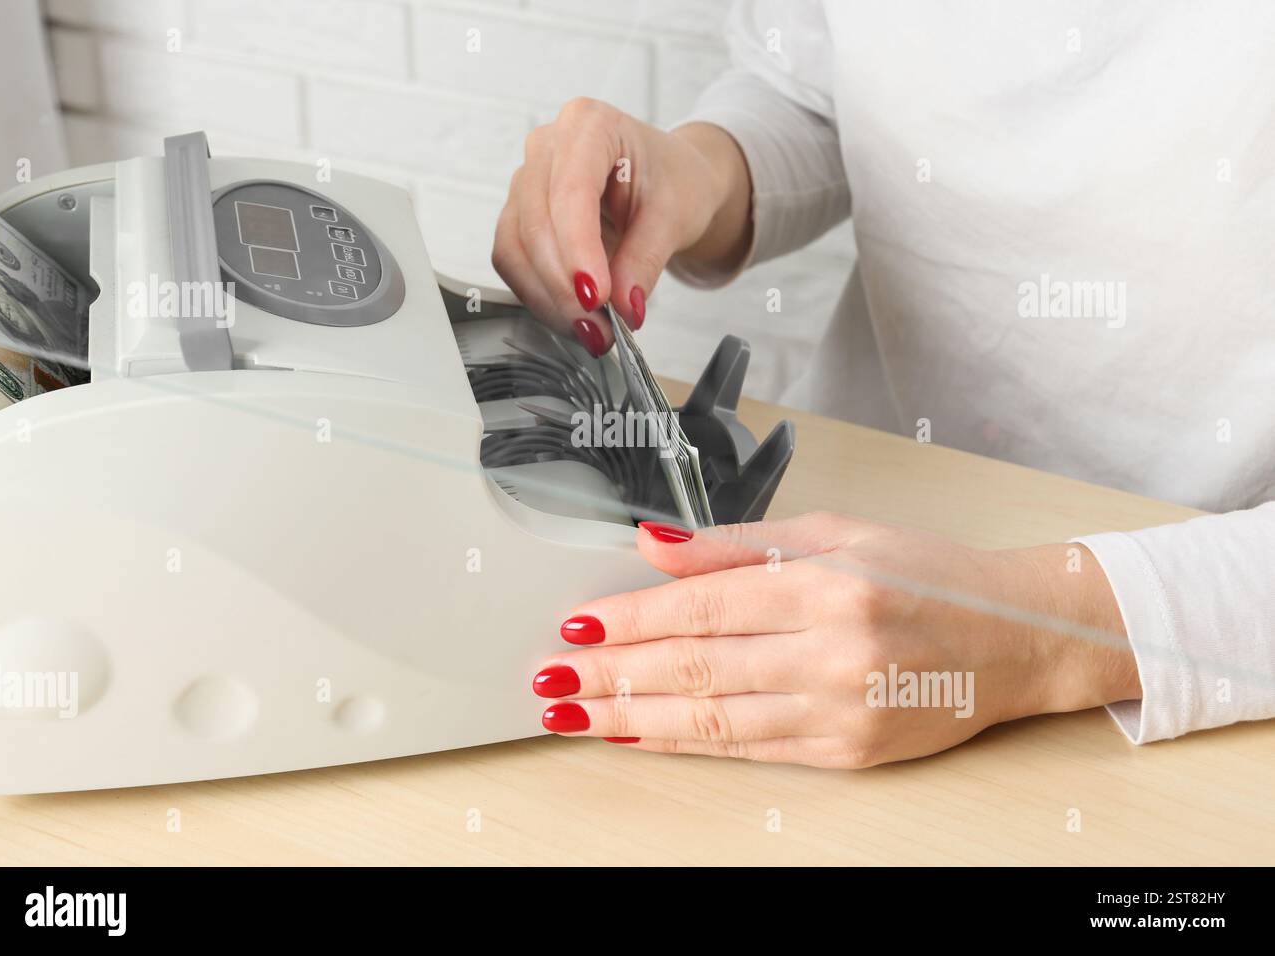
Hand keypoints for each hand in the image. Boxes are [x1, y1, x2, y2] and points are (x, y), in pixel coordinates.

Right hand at [491, 97, 751, 355]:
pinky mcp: (518, 216)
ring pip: (515, 247)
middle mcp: (547, 146)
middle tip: (600, 329)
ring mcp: (526, 181)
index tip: (596, 296)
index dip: (577, 248)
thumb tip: (625, 306)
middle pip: (535, 223)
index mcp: (590, 125)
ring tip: (592, 331)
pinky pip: (513, 262)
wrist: (667, 182)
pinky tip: (573, 317)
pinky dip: (540, 296)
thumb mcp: (676, 215)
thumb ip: (646, 259)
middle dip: (564, 286)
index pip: (570, 190)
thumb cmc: (673, 181)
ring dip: (549, 298)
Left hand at [532, 514, 1140, 767]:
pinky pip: (748, 750)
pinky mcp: (848, 753)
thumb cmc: (928, 573)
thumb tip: (652, 546)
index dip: (630, 619)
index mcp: (828, 584)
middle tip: (551, 678)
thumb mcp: (836, 532)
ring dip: (631, 718)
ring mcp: (841, 711)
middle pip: (695, 668)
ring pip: (712, 718)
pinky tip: (639, 736)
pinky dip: (685, 744)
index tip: (576, 621)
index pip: (702, 606)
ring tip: (574, 714)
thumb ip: (738, 545)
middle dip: (611, 674)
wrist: (1016, 638)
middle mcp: (833, 652)